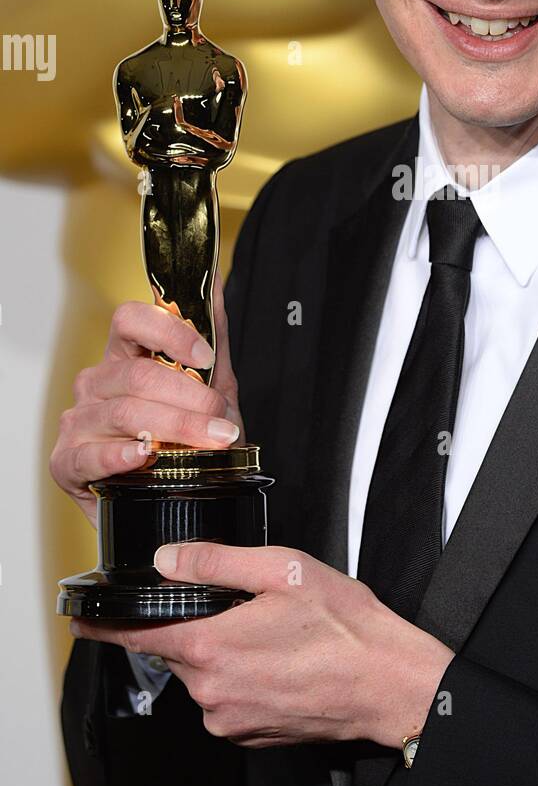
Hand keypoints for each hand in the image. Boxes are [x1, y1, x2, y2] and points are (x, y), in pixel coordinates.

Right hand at [49, 272, 243, 526]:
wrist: (179, 502)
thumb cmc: (189, 443)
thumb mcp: (214, 389)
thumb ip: (214, 338)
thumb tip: (214, 283)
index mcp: (125, 358)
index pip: (130, 320)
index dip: (168, 332)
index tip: (204, 357)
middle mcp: (97, 384)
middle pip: (138, 375)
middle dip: (189, 398)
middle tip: (222, 422)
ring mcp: (79, 422)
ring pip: (124, 412)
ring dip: (175, 427)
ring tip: (209, 442)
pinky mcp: (67, 462)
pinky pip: (91, 454)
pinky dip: (121, 455)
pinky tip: (145, 456)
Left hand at [70, 542, 455, 749]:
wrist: (388, 683)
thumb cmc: (346, 627)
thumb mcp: (282, 570)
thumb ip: (216, 561)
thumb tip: (169, 559)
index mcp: (210, 647)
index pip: (136, 635)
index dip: (106, 624)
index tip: (81, 616)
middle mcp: (210, 691)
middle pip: (176, 649)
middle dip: (194, 623)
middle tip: (242, 604)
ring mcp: (229, 718)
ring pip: (202, 673)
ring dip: (221, 650)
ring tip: (273, 631)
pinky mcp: (249, 734)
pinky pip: (226, 698)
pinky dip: (241, 675)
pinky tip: (279, 658)